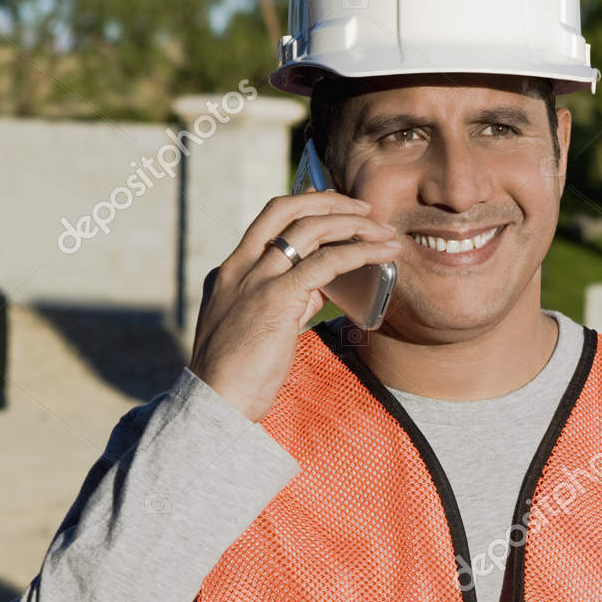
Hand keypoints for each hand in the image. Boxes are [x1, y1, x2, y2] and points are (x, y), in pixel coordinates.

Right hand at [190, 192, 401, 421]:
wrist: (218, 400)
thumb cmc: (237, 376)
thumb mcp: (257, 327)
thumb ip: (286, 301)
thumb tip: (321, 289)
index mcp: (231, 271)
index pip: (269, 222)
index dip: (306, 209)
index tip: (336, 212)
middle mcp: (240, 266)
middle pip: (286, 208)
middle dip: (329, 201)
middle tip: (363, 208)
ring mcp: (257, 278)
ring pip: (310, 228)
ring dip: (354, 224)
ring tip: (384, 232)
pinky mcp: (277, 297)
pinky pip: (327, 263)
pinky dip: (360, 253)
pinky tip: (382, 255)